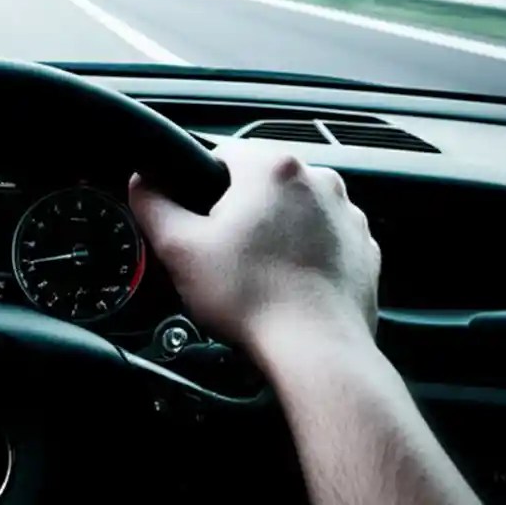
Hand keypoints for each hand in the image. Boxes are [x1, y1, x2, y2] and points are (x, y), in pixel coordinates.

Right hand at [128, 142, 379, 349]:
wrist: (316, 351)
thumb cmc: (251, 299)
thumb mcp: (179, 249)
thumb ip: (152, 205)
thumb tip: (142, 183)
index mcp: (272, 167)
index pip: (224, 154)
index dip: (202, 188)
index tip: (201, 224)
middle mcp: (319, 181)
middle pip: (261, 183)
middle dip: (241, 212)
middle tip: (225, 254)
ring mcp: (347, 214)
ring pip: (294, 211)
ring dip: (275, 231)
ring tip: (258, 273)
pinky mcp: (363, 247)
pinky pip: (324, 239)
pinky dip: (306, 255)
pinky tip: (287, 283)